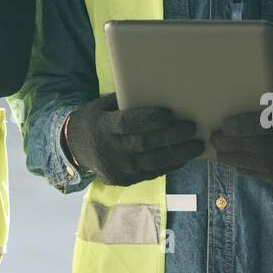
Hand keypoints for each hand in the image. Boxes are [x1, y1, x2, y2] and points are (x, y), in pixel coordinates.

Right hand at [65, 93, 203, 186]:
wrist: (75, 147)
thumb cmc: (96, 119)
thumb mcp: (103, 105)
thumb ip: (126, 101)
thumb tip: (158, 92)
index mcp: (103, 126)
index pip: (128, 123)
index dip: (149, 119)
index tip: (170, 113)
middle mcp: (109, 149)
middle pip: (144, 144)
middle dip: (171, 137)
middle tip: (191, 128)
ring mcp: (117, 168)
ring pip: (152, 163)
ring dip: (178, 154)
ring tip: (196, 146)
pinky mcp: (123, 180)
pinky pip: (151, 174)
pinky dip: (170, 166)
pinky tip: (183, 157)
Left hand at [210, 108, 272, 185]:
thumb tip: (243, 116)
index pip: (265, 127)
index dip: (240, 127)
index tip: (223, 124)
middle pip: (258, 148)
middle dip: (232, 146)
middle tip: (214, 140)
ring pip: (261, 166)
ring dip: (237, 161)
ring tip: (220, 155)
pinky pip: (270, 177)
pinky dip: (251, 171)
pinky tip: (238, 167)